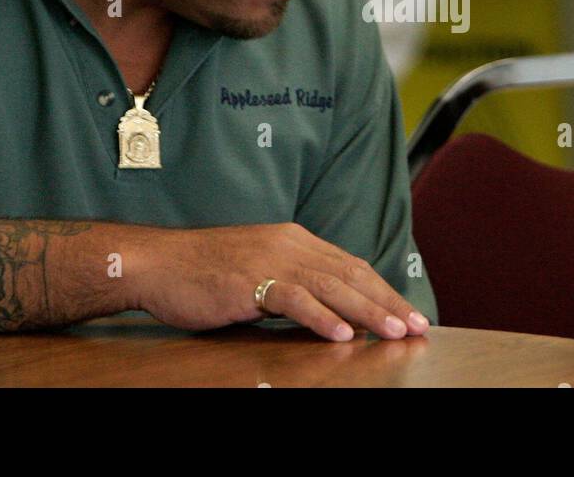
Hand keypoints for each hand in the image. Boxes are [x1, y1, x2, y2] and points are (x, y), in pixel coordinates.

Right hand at [133, 223, 429, 341]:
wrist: (156, 262)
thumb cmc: (203, 271)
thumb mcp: (258, 268)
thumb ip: (293, 281)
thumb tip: (330, 307)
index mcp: (294, 239)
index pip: (350, 265)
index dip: (382, 289)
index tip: (408, 312)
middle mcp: (289, 244)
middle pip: (351, 274)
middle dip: (387, 301)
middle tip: (416, 326)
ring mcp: (270, 260)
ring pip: (332, 286)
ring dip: (367, 311)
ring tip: (394, 332)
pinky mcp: (250, 280)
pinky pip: (294, 299)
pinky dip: (321, 317)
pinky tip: (342, 334)